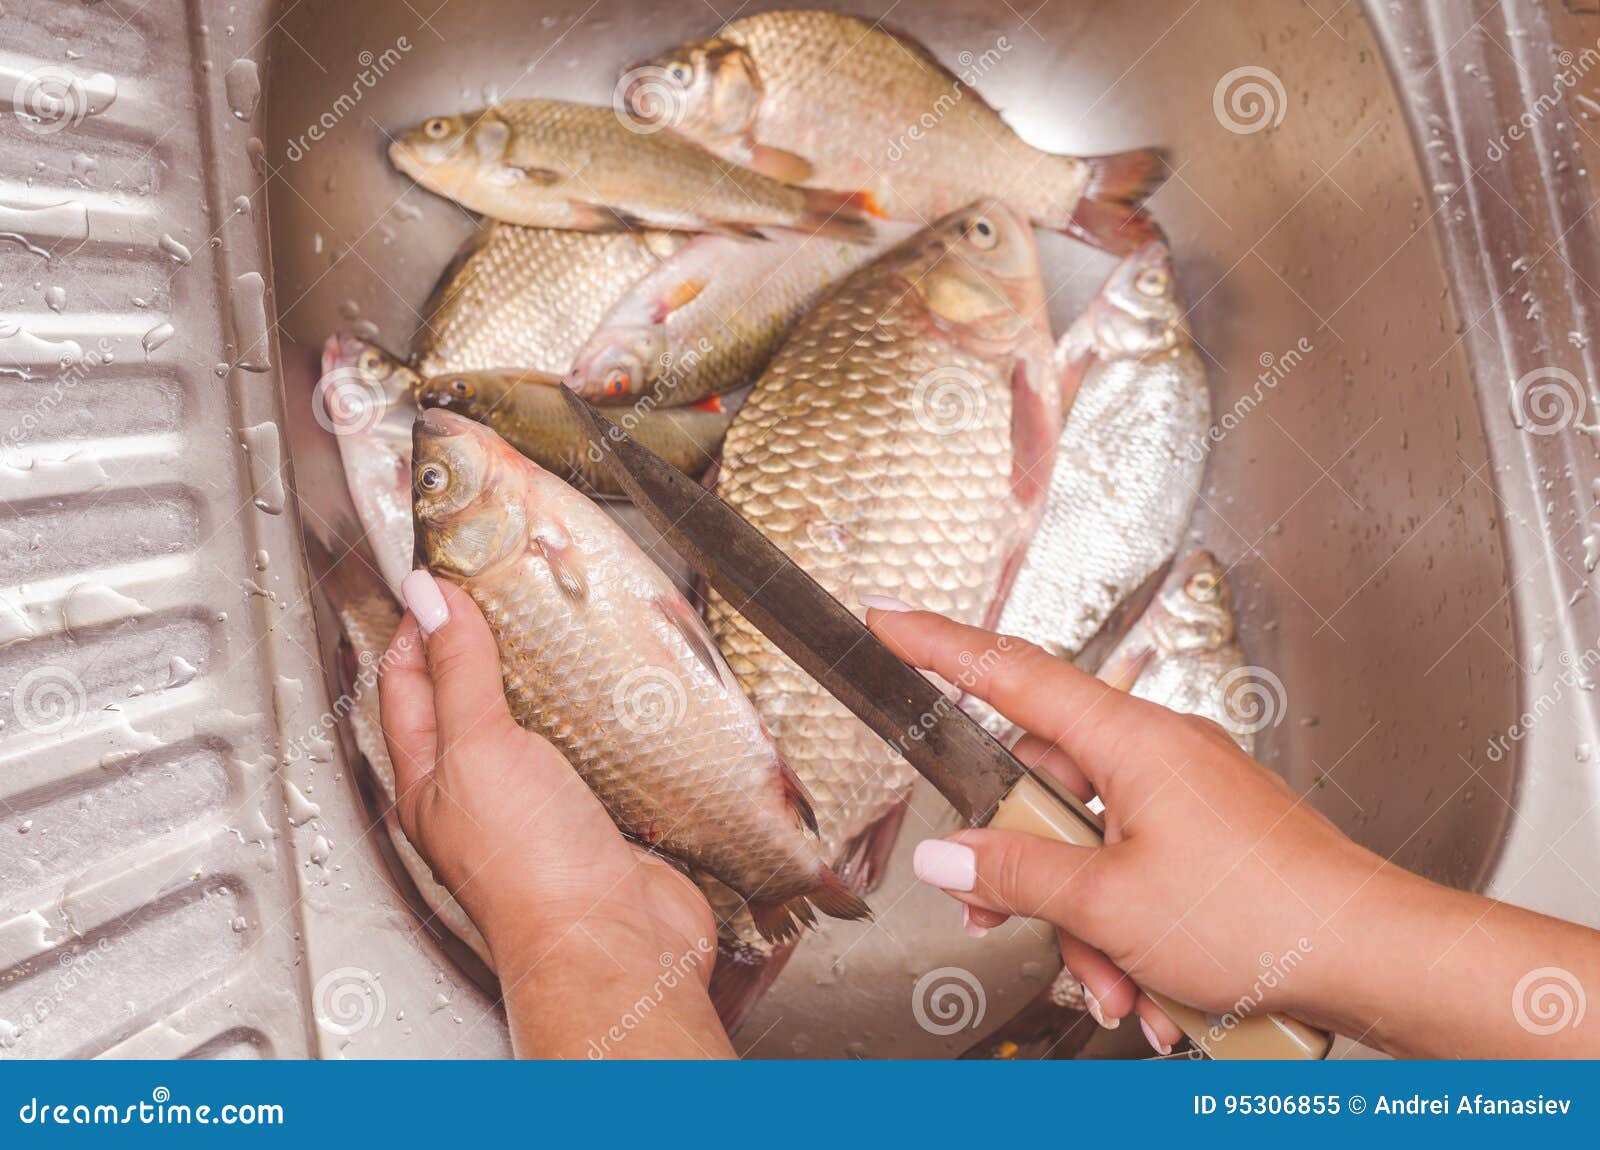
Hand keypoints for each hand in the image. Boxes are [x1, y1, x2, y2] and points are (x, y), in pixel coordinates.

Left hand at [379, 570, 731, 1057]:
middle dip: (482, 648)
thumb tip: (431, 596)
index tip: (439, 576)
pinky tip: (619, 699)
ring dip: (546, 684)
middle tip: (502, 589)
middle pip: (470, 704)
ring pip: (534, 729)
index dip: (417, 627)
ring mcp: (541, 808)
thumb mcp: (479, 747)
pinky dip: (601, 722)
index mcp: (430, 782)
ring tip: (563, 630)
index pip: (407, 685)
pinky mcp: (598, 818)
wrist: (614, 945)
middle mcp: (480, 796)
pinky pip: (592, 756)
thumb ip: (459, 670)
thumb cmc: (529, 870)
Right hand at [868, 605, 1599, 1058]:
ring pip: (1091, 850)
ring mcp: (1189, 798)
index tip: (892, 619)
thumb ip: (1017, 873)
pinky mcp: (1212, 842)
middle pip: (1045, 791)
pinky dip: (1130, 934)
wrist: (1373, 958)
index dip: (941, 646)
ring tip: (1115, 983)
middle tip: (1000, 918)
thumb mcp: (1110, 902)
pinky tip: (1150, 988)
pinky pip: (1137, 875)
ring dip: (1086, 927)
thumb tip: (951, 855)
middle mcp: (1160, 756)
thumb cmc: (1265, 915)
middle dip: (1024, 873)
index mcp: (1131, 741)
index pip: (1011, 673)